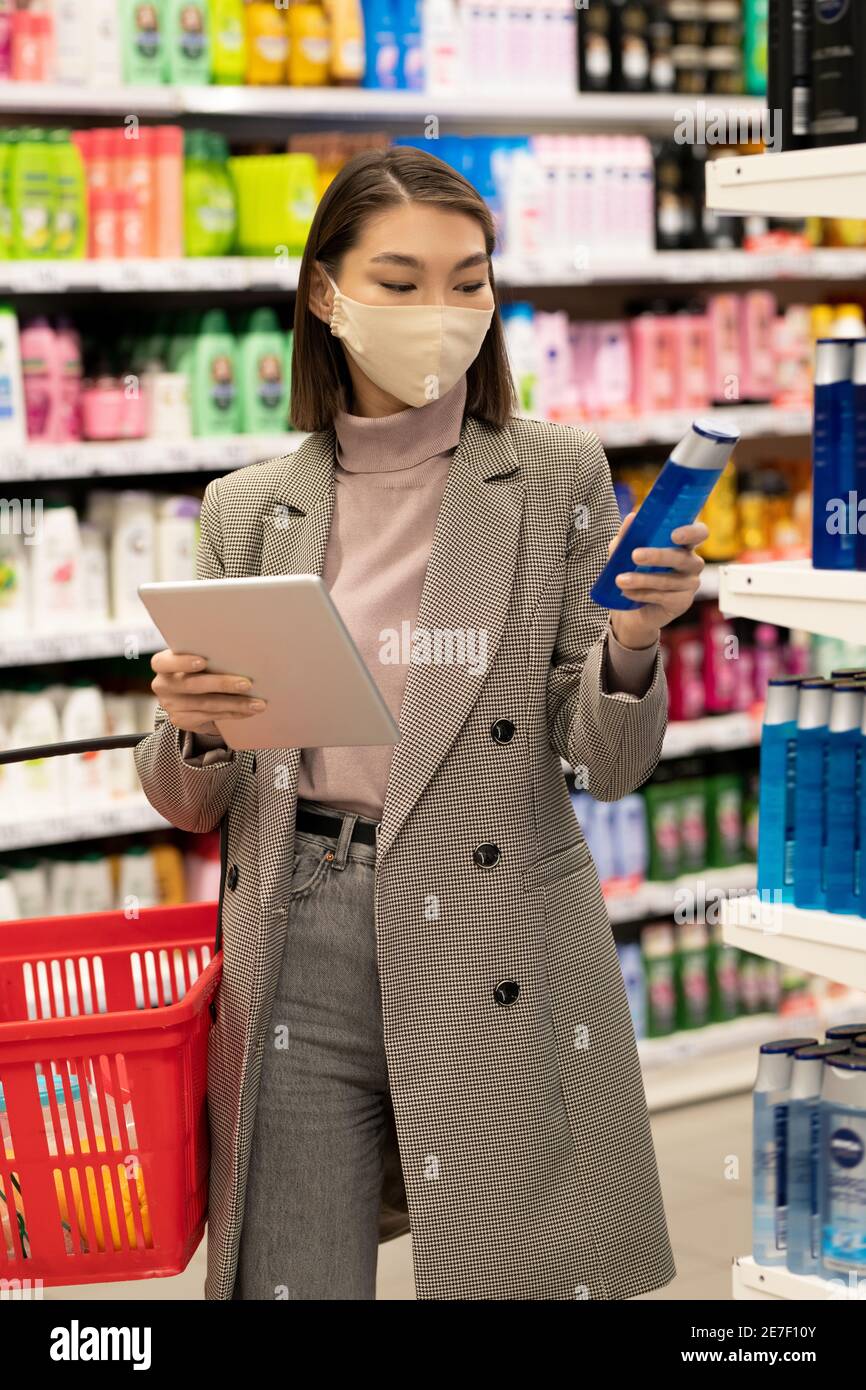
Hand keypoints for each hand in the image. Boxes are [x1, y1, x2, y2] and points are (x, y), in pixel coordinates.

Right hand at [150, 650, 267, 736]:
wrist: (188, 696)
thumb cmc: (198, 669)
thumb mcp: (196, 659)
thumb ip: (208, 655)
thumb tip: (242, 653)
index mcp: (163, 664)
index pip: (163, 663)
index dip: (182, 662)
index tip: (204, 662)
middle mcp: (163, 685)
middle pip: (192, 685)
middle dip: (222, 684)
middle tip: (247, 684)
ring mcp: (171, 705)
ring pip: (206, 704)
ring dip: (235, 703)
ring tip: (257, 703)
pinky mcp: (181, 720)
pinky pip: (211, 717)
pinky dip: (233, 713)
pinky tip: (248, 711)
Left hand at [606, 514, 707, 650]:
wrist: (630, 610)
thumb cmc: (632, 572)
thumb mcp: (624, 551)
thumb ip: (628, 535)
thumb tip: (631, 518)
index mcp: (683, 544)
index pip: (699, 533)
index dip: (691, 532)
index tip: (674, 535)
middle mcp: (692, 563)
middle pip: (682, 558)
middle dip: (658, 556)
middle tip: (635, 555)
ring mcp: (690, 584)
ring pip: (668, 580)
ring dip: (642, 579)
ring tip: (620, 579)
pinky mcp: (682, 602)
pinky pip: (663, 597)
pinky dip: (642, 593)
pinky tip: (627, 592)